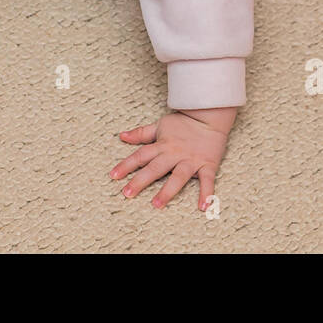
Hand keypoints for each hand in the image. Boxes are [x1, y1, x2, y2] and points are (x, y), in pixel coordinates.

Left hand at [109, 106, 236, 209]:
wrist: (209, 115)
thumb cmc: (184, 122)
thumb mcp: (159, 125)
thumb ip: (141, 133)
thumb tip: (122, 136)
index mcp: (162, 145)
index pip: (140, 156)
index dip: (126, 165)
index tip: (113, 176)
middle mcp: (174, 154)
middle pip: (155, 168)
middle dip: (140, 181)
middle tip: (127, 194)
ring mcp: (191, 160)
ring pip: (177, 177)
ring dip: (167, 191)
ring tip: (156, 204)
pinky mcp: (207, 164)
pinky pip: (207, 180)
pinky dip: (206, 193)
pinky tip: (203, 207)